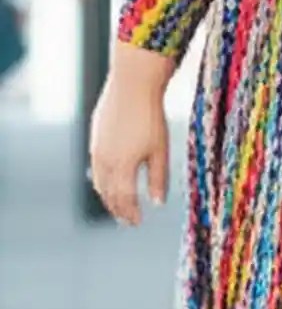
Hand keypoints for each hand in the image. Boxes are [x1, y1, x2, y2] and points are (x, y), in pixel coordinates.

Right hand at [89, 43, 174, 225]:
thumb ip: (158, 178)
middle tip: (127, 221)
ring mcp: (96, 149)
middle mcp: (104, 161)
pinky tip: (108, 181)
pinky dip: (101, 180)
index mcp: (122, 166)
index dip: (130, 213)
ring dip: (108, 196)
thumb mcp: (160, 150)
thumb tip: (157, 203)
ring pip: (99, 181)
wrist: (131, 86)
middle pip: (108, 193)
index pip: (123, 199)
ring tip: (118, 206)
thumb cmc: (151, 117)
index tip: (137, 223)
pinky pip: (95, 167)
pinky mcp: (94, 137)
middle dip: (117, 209)